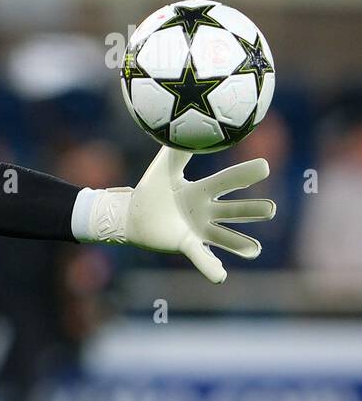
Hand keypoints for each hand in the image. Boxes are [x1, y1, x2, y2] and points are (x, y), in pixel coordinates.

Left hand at [77, 146, 275, 283]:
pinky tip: (221, 276)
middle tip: (271, 210)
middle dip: (251, 211)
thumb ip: (177, 149)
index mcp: (202, 191)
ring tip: (255, 250)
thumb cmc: (150, 190)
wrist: (130, 213)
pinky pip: (200, 257)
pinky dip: (210, 267)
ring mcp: (198, 230)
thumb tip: (189, 124)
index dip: (244, 175)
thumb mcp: (163, 167)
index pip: (227, 181)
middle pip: (233, 211)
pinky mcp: (185, 244)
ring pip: (223, 237)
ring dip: (238, 243)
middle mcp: (206, 212)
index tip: (265, 167)